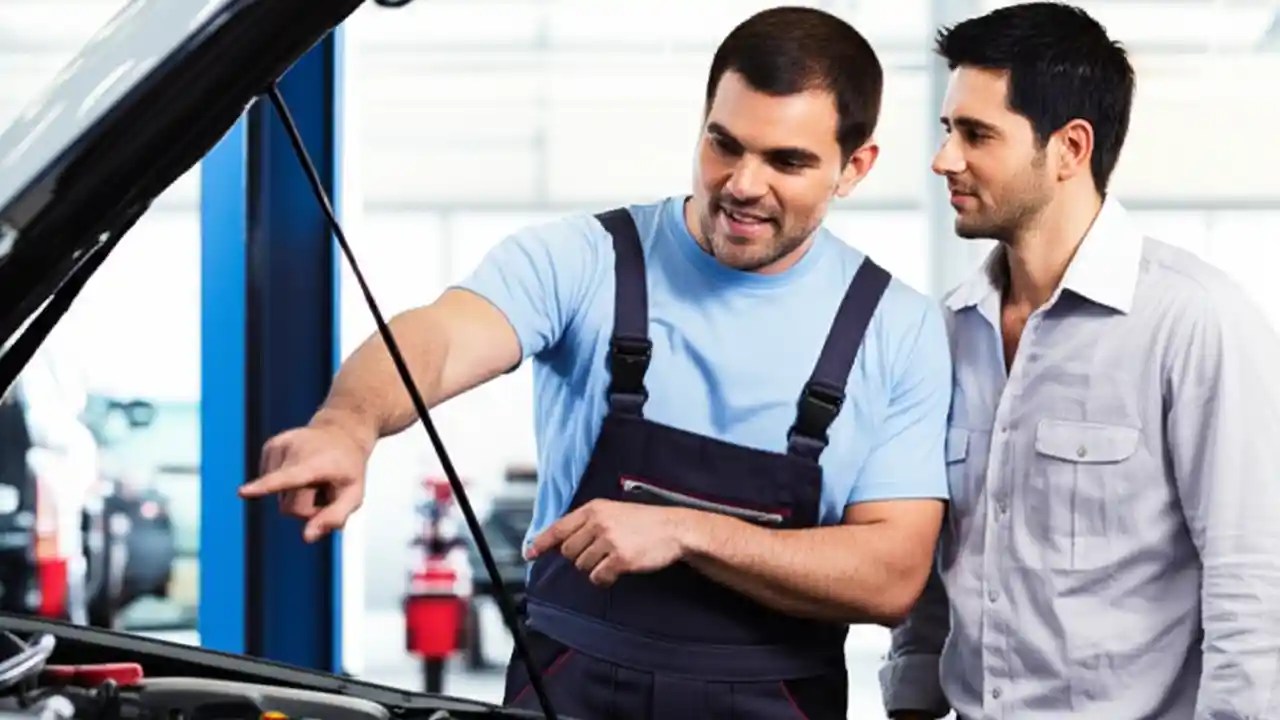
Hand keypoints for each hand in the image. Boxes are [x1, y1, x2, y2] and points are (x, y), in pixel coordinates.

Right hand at [237, 411, 374, 541]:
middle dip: (306, 510)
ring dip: (296, 496)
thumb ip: (335, 517)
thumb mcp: (354, 494)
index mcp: (315, 462)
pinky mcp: (269, 446)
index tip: (243, 491)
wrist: (341, 432)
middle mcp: (294, 450)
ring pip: (277, 496)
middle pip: (288, 506)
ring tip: (314, 477)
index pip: (288, 479)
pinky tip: (301, 471)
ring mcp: (278, 446)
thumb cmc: (348, 467)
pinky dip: (285, 484)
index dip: (265, 487)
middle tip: (324, 491)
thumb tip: (307, 537)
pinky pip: (270, 483)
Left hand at [526, 499, 692, 586]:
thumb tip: (562, 542)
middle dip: (581, 557)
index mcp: (594, 509)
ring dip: (595, 567)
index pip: (558, 527)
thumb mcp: (613, 512)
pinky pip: (598, 577)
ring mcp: (608, 540)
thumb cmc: (644, 522)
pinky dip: (605, 578)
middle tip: (601, 553)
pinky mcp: (620, 558)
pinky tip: (617, 570)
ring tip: (614, 557)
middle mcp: (598, 523)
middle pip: (569, 551)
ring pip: (582, 566)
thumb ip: (589, 523)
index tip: (529, 554)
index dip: (541, 543)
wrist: (674, 528)